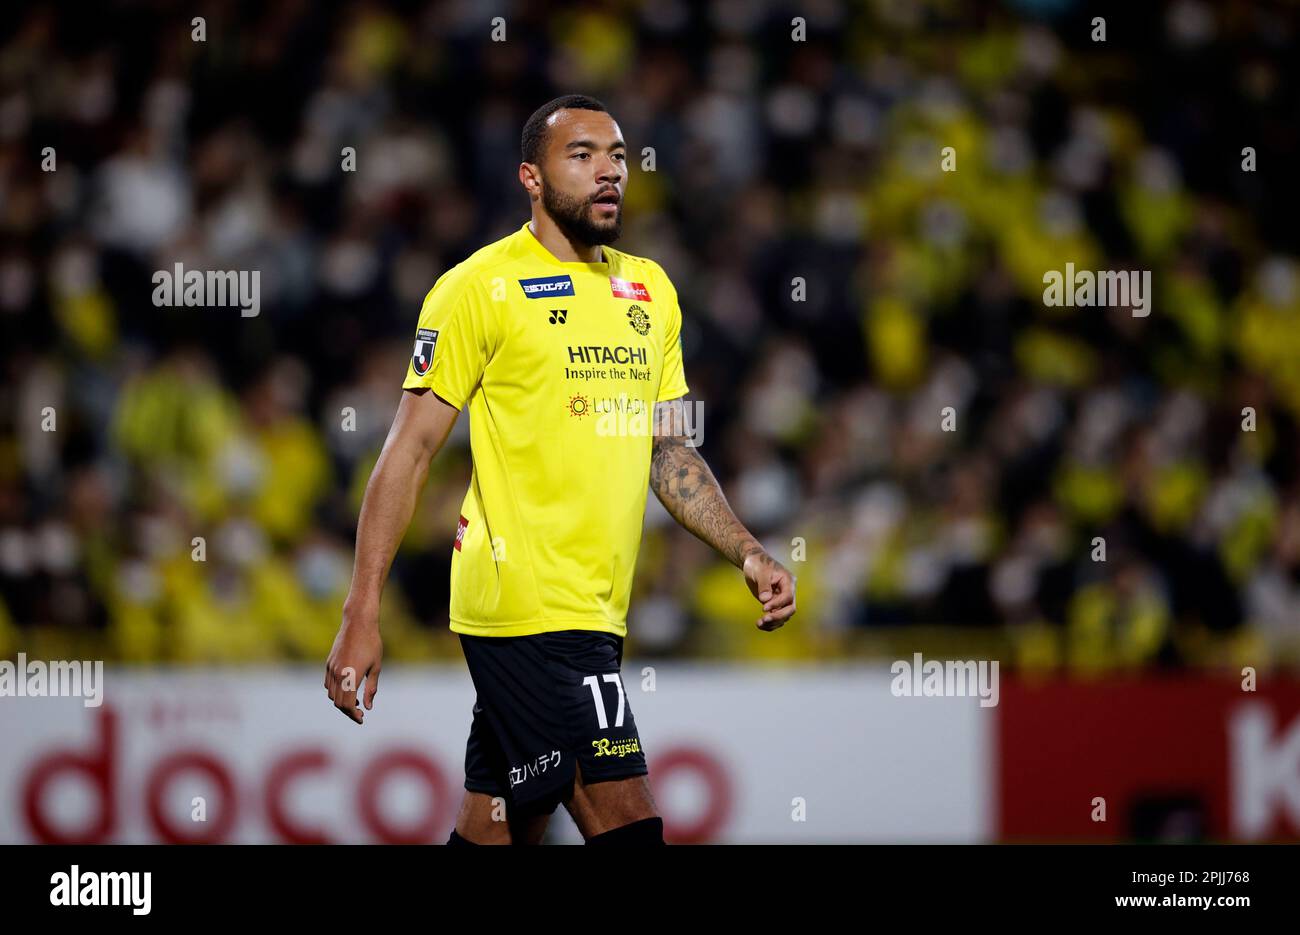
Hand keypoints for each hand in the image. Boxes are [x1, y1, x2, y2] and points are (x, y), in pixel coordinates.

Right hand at [324, 603, 382, 723]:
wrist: (358, 623)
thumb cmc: (372, 644)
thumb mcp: (376, 667)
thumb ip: (371, 689)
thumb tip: (368, 707)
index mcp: (350, 676)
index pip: (347, 705)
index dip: (354, 715)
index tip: (362, 718)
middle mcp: (338, 674)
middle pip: (338, 702)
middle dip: (348, 711)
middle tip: (360, 713)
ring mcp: (331, 668)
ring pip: (331, 694)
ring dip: (340, 702)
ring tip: (355, 702)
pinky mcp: (328, 663)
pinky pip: (328, 683)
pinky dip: (335, 691)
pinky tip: (347, 689)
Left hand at [742, 551, 795, 630]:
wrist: (753, 562)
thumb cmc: (758, 564)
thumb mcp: (760, 572)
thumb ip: (764, 586)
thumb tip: (765, 600)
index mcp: (788, 581)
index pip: (788, 597)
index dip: (777, 604)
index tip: (763, 608)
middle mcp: (788, 591)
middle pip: (790, 609)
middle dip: (778, 616)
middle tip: (764, 619)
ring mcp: (782, 599)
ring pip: (784, 616)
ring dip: (773, 622)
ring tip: (759, 624)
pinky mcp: (775, 604)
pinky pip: (776, 617)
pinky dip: (770, 623)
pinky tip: (760, 625)